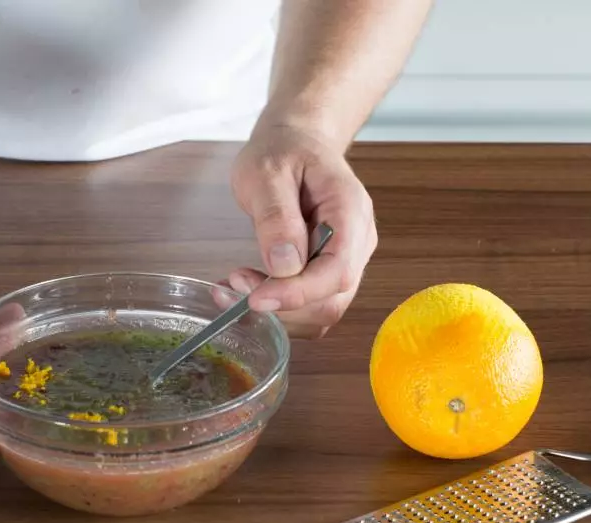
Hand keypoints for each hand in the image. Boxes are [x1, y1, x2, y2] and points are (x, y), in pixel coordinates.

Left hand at [228, 123, 375, 337]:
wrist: (296, 143)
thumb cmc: (283, 151)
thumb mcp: (267, 172)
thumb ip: (276, 215)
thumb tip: (285, 265)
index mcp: (350, 210)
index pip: (337, 269)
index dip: (299, 293)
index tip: (255, 297)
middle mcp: (358, 241)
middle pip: (331, 297)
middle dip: (282, 304)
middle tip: (233, 284)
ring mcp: (347, 259)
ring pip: (321, 308)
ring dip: (277, 310)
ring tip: (232, 287)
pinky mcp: (328, 271)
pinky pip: (309, 303)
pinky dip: (277, 306)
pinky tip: (244, 289)